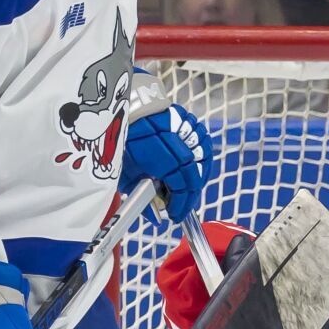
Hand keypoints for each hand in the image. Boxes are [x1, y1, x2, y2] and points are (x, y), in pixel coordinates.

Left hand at [123, 101, 212, 222]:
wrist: (127, 110)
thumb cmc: (124, 141)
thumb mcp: (128, 173)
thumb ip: (143, 197)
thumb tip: (156, 218)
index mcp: (163, 159)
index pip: (182, 189)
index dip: (181, 206)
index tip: (175, 215)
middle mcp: (180, 145)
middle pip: (195, 178)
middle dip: (189, 197)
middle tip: (180, 206)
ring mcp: (187, 132)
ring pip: (204, 161)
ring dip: (198, 178)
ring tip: (187, 188)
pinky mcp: (190, 122)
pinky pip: (204, 144)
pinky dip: (202, 159)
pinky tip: (194, 166)